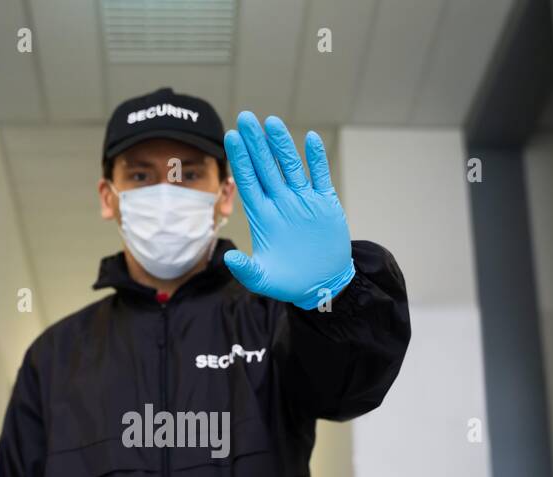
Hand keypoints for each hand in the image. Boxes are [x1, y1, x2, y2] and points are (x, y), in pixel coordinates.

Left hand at [222, 112, 355, 310]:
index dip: (241, 160)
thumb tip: (228, 258)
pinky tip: (310, 139)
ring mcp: (303, 200)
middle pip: (266, 167)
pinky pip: (320, 176)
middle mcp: (280, 203)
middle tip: (245, 117)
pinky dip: (316, 158)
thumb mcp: (264, 280)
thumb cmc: (289, 282)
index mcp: (263, 216)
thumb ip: (246, 270)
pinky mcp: (325, 203)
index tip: (231, 136)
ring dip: (282, 144)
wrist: (323, 284)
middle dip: (256, 143)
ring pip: (290, 166)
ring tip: (271, 121)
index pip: (248, 181)